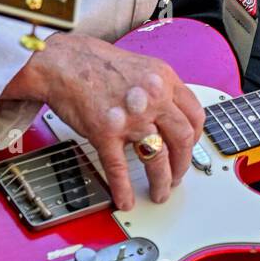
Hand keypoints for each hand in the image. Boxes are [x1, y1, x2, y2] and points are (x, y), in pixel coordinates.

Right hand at [2, 32, 205, 209]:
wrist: (63, 62)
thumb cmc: (96, 63)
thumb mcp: (142, 67)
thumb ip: (159, 89)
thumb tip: (170, 115)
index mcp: (164, 80)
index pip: (195, 114)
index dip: (196, 137)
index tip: (191, 147)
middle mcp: (152, 98)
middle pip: (183, 139)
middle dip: (183, 164)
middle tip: (178, 176)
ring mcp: (130, 117)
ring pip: (157, 157)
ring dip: (161, 182)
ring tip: (159, 192)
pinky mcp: (105, 132)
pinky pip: (119, 168)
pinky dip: (123, 189)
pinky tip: (125, 199)